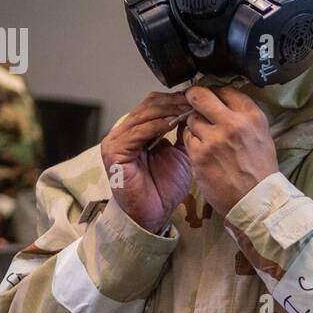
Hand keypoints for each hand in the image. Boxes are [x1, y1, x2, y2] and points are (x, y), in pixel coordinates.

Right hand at [100, 92, 193, 232]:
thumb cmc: (164, 188)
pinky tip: (173, 122)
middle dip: (173, 102)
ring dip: (167, 110)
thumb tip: (197, 111)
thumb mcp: (180, 154)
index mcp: (137, 131)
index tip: (198, 98)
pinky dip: (156, 125)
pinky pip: (137, 132)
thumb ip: (184, 133)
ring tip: (187, 108)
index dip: (176, 100)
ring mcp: (116, 140)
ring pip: (144, 115)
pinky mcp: (113, 151)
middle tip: (194, 99)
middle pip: (149, 105)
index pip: (155, 105)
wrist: (153, 214)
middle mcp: (124, 132)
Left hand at [182, 85, 277, 217]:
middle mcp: (232, 123)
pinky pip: (187, 138)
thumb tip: (223, 102)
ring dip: (194, 124)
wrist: (256, 200)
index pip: (226, 90)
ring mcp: (214, 139)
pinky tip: (201, 149)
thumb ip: (244, 117)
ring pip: (191, 118)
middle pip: (201, 96)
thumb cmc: (261, 169)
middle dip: (194, 97)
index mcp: (252, 116)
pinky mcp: (199, 155)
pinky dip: (192, 141)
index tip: (211, 98)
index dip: (215, 92)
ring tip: (203, 135)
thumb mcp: (262, 135)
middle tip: (193, 102)